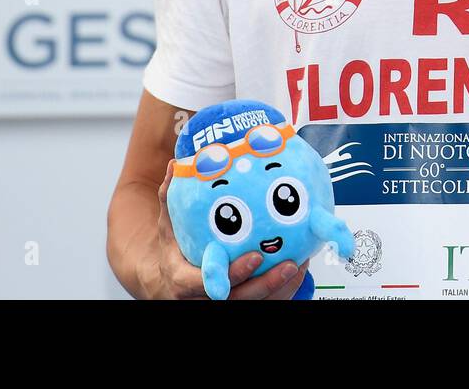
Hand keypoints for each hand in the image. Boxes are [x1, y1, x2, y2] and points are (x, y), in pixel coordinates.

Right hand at [145, 159, 309, 299]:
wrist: (170, 281)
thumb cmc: (173, 249)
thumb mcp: (167, 225)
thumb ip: (170, 197)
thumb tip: (174, 165)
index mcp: (183, 280)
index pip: (206, 282)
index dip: (232, 273)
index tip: (255, 257)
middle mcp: (204, 297)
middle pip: (238, 298)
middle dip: (266, 284)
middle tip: (290, 263)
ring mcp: (223, 302)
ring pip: (255, 304)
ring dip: (281, 289)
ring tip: (301, 264)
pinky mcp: (240, 302)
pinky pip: (266, 304)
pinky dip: (285, 291)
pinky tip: (300, 269)